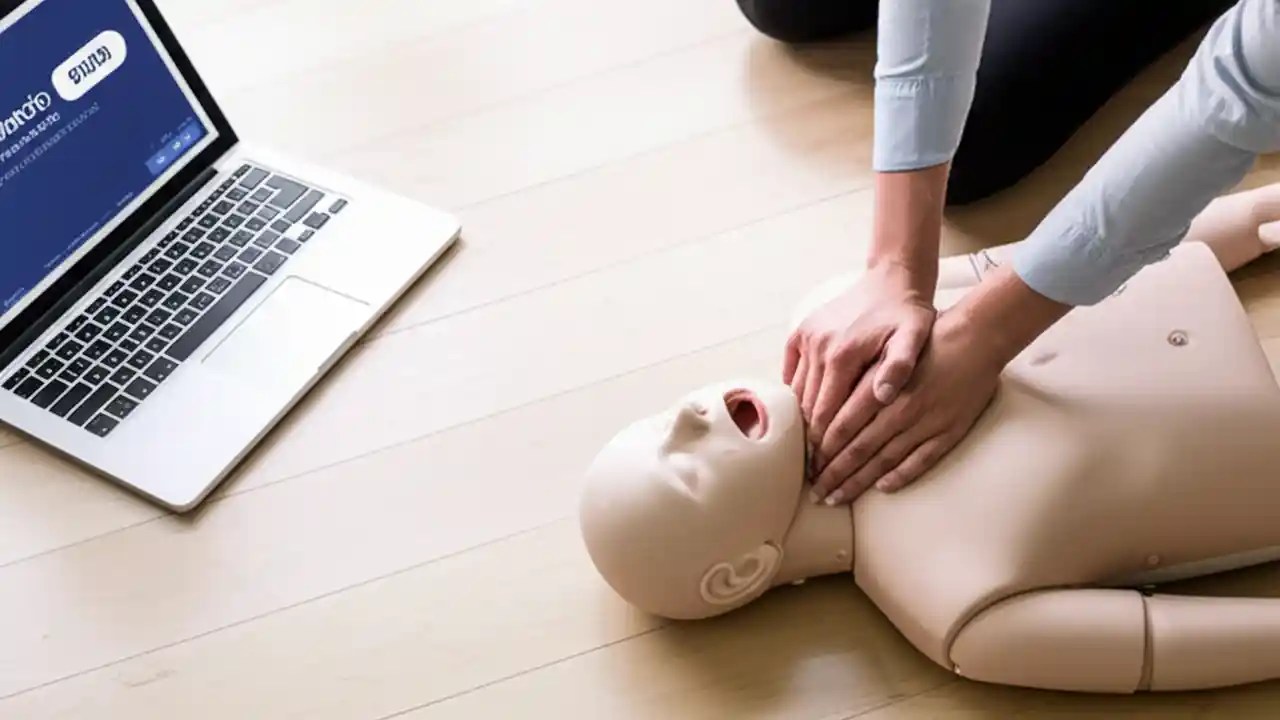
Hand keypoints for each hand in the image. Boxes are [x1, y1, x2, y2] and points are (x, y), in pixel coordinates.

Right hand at [783, 262, 934, 460]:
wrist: (892, 278)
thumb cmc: (908, 314)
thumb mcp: (914, 337)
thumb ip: (899, 365)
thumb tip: (884, 394)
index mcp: (843, 354)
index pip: (827, 414)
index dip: (824, 447)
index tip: (822, 471)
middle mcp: (818, 347)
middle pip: (808, 407)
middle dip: (809, 442)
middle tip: (812, 470)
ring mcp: (807, 338)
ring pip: (797, 391)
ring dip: (799, 421)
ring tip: (805, 449)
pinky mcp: (802, 331)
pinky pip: (791, 370)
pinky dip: (794, 393)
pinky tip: (799, 413)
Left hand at [810, 308, 1001, 503]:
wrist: (975, 338)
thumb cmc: (924, 343)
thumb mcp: (883, 353)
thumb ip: (858, 381)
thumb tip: (824, 407)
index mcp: (879, 388)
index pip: (841, 427)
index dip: (822, 450)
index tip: (808, 466)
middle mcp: (900, 409)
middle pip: (857, 449)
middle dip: (832, 474)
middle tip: (816, 493)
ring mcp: (925, 423)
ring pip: (884, 460)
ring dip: (858, 482)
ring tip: (838, 497)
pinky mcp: (949, 432)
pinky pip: (921, 461)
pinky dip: (900, 476)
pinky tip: (882, 488)